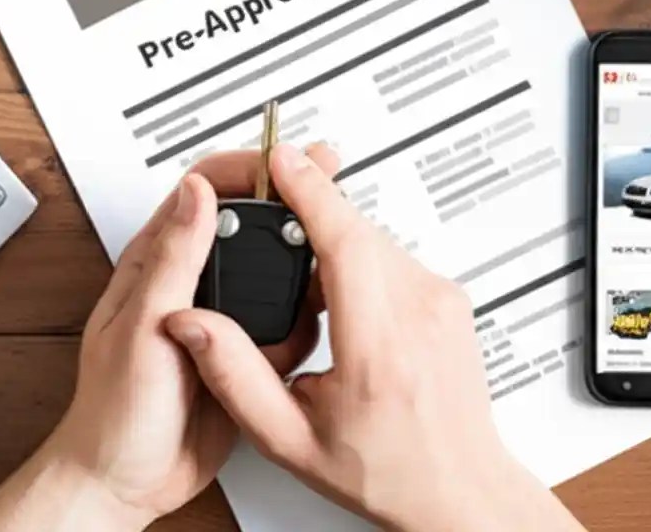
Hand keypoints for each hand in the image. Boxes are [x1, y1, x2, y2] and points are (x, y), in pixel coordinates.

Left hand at [0, 146, 338, 531]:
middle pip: (245, 225)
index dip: (244, 168)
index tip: (285, 163)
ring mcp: (218, 320)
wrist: (127, 481)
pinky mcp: (241, 355)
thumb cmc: (113, 412)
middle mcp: (188, 285)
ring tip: (331, 257)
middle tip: (325, 189)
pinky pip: (283, 327)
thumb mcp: (143, 325)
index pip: (201, 191)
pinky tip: (314, 323)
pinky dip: (303, 322)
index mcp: (154, 264)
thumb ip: (173, 257)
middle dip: (286, 207)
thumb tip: (198, 192)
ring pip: (269, 274)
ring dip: (299, 266)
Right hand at [165, 144, 583, 531]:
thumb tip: (193, 324)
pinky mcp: (449, 298)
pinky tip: (341, 305)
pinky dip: (359, 263)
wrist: (458, 488)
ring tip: (306, 292)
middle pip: (355, 231)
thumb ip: (233, 376)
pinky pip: (393, 257)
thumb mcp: (289, 439)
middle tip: (268, 214)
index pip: (344, 243)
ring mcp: (442, 302)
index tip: (279, 162)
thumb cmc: (386, 471)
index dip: (308, 193)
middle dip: (308, 216)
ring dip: (333, 246)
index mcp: (378, 351)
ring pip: (374, 240)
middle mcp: (419, 315)